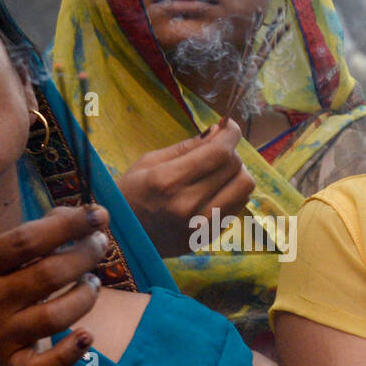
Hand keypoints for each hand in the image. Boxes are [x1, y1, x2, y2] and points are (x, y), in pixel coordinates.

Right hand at [0, 205, 111, 365]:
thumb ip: (50, 228)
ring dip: (86, 296)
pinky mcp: (13, 364)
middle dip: (84, 256)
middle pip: (48, 275)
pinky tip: (86, 336)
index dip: (68, 225)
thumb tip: (94, 214)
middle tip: (100, 246)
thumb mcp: (13, 253)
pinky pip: (45, 365)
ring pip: (55, 316)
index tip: (100, 214)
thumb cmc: (8, 280)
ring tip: (92, 284)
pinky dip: (70, 352)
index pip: (28, 239)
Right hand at [117, 120, 254, 256]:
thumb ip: (186, 147)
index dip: (230, 134)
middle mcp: (188, 205)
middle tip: (215, 151)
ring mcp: (201, 226)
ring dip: (236, 174)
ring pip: (244, 190)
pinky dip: (232, 194)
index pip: (219, 152)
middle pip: (235, 168)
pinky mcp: (207, 239)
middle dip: (230, 152)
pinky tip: (214, 192)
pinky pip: (237, 208)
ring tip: (218, 173)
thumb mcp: (148, 162)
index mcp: (169, 181)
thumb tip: (218, 130)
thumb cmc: (129, 194)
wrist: (120, 239)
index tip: (228, 126)